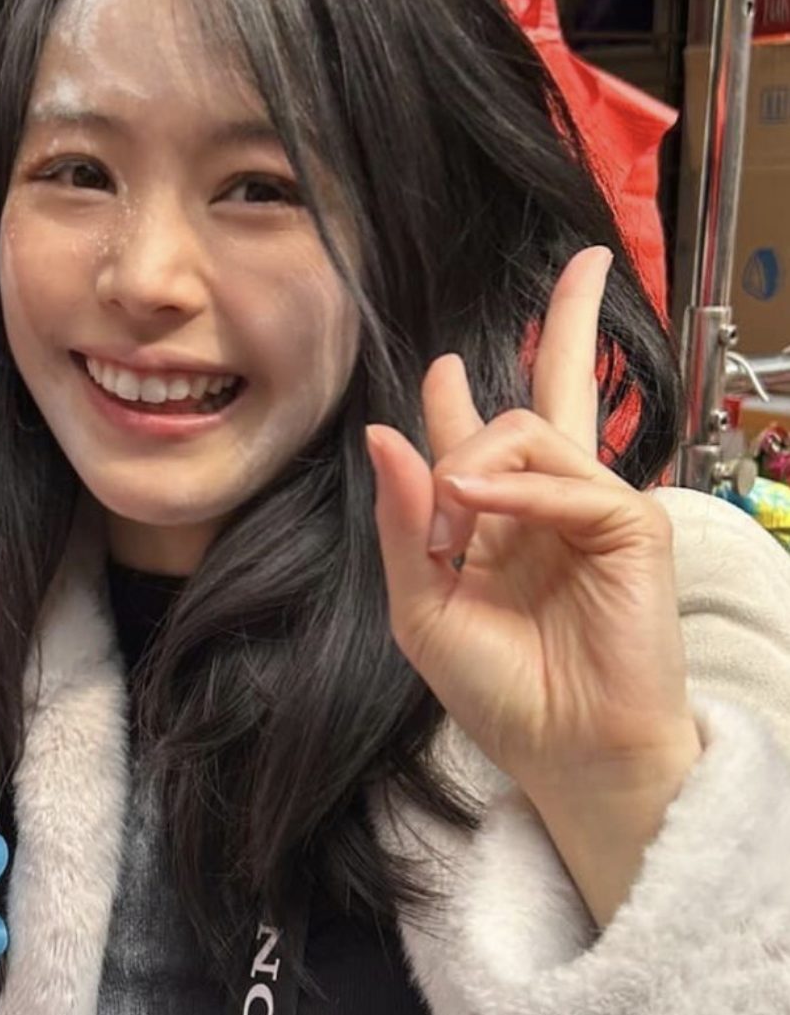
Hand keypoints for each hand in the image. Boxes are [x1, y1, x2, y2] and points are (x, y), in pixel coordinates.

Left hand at [365, 247, 699, 923]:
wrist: (566, 752)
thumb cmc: (499, 691)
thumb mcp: (420, 604)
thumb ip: (403, 519)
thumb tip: (383, 430)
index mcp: (498, 519)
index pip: (483, 432)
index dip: (457, 394)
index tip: (443, 364)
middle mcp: (547, 502)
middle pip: (562, 388)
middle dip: (568, 321)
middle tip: (586, 263)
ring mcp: (593, 507)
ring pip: (527, 426)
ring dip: (471, 465)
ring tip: (450, 528)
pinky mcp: (632, 524)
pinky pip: (562, 476)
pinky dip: (514, 494)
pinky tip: (478, 518)